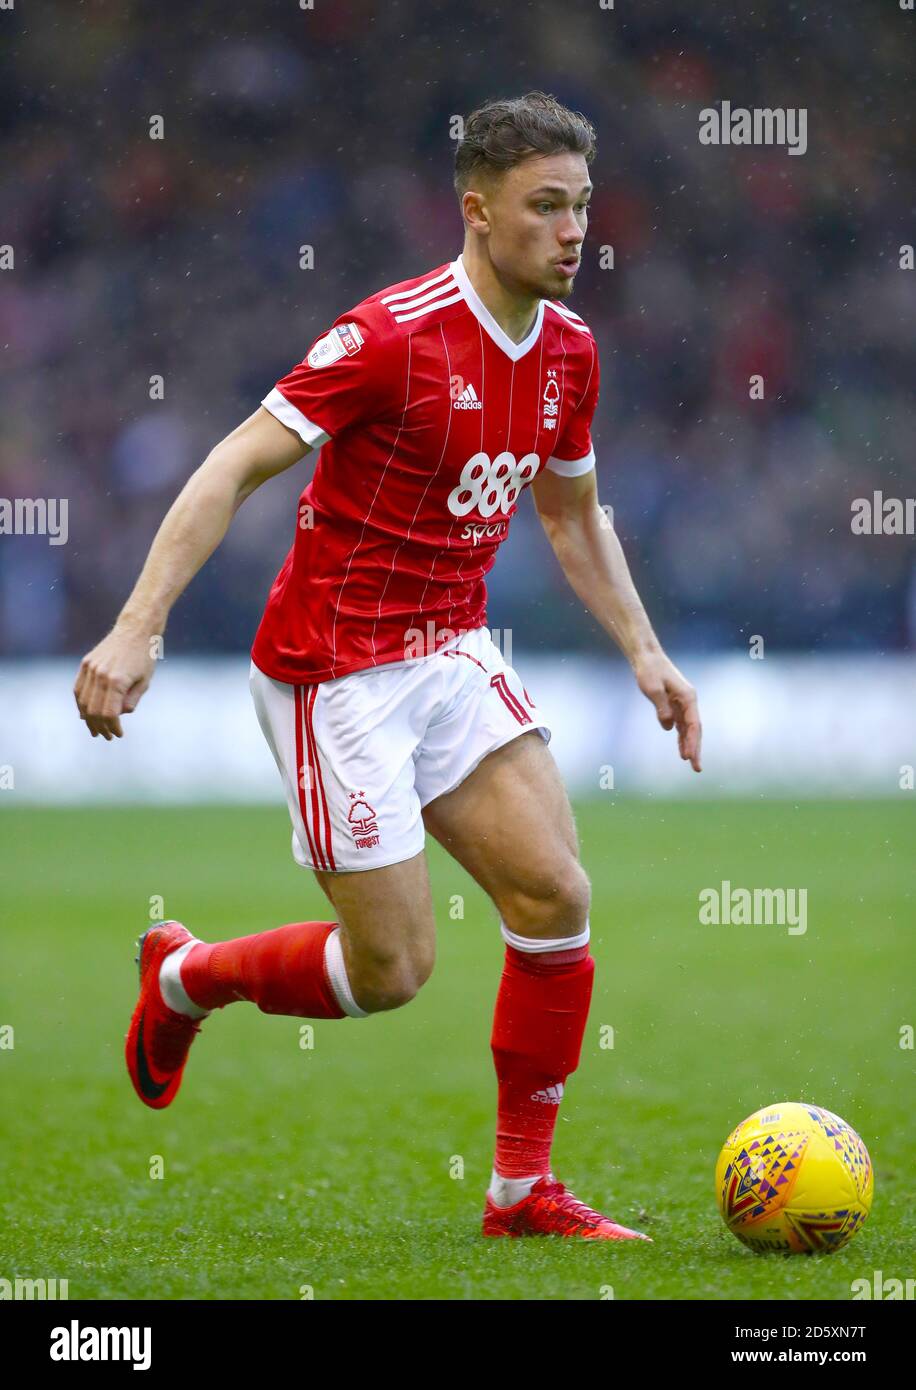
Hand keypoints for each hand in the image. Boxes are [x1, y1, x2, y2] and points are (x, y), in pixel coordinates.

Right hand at [73, 623, 158, 739]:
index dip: (112, 727)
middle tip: (106, 736)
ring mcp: (90, 668)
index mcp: (117, 681)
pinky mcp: (86, 663)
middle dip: (99, 727)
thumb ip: (131, 701)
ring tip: (95, 729)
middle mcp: (100, 675)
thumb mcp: (144, 682)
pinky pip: (78, 688)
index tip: (118, 734)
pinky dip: (80, 703)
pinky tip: (85, 714)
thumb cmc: (144, 657)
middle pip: (93, 710)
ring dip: (87, 718)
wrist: (135, 630)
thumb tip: (118, 715)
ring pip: (82, 701)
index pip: (109, 713)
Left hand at [634, 652, 701, 771]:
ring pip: (689, 729)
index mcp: (688, 697)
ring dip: (690, 745)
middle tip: (697, 768)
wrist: (647, 658)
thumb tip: (669, 727)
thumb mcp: (653, 689)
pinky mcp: (675, 704)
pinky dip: (682, 737)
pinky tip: (682, 750)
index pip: (693, 725)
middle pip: (695, 729)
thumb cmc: (649, 671)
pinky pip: (681, 725)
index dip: (692, 742)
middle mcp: (689, 701)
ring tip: (691, 763)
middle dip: (696, 749)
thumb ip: (662, 707)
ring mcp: (683, 703)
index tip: (689, 757)